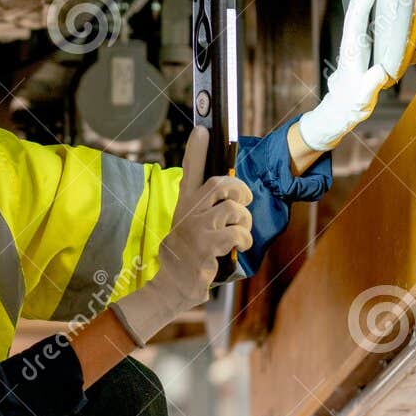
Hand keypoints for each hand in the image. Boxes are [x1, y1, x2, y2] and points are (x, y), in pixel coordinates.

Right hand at [110, 127, 253, 345]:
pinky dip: (243, 240)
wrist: (171, 286)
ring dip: (245, 222)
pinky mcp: (205, 247)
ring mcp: (195, 229)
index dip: (196, 149)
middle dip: (240, 191)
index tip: (202, 130)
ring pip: (233, 209)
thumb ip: (204, 211)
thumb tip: (232, 195)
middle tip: (243, 202)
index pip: (190, 171)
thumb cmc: (186, 256)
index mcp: (184, 205)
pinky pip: (237, 233)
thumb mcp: (189, 227)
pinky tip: (237, 248)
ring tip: (240, 234)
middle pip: (221, 184)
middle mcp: (188, 212)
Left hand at [298, 0, 392, 151]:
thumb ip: (369, 86)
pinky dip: (368, 11)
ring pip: (357, 18)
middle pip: (355, 14)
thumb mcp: (360, 101)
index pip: (357, 21)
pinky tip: (377, 4)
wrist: (336, 114)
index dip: (365, 0)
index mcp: (352, 55)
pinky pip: (363, 26)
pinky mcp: (358, 51)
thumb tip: (380, 71)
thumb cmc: (348, 108)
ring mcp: (353, 48)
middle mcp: (351, 47)